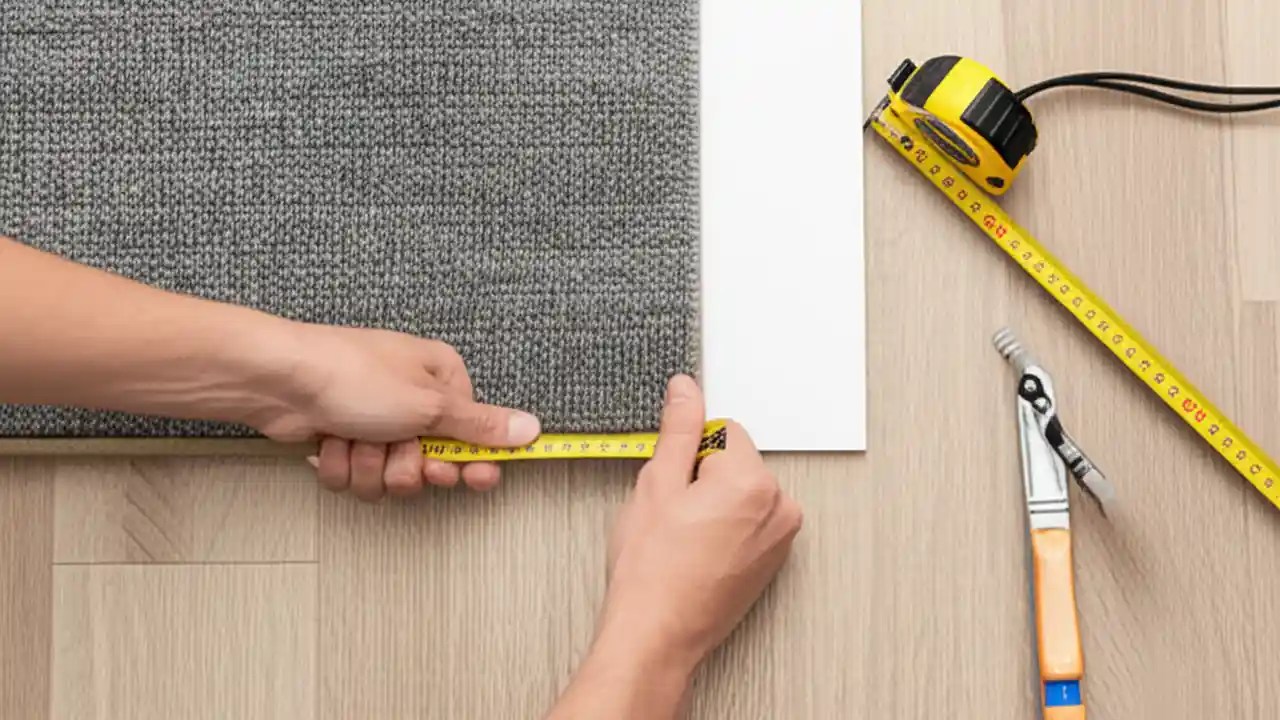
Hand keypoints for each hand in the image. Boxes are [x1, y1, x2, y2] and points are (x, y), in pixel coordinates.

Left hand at [248, 323, 540, 500]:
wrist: (279, 379)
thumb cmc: (354, 377)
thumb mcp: (430, 404)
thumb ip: (481, 425)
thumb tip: (531, 428)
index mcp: (442, 379)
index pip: (476, 434)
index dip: (473, 463)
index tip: (472, 479)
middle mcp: (412, 399)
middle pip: (431, 464)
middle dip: (407, 467)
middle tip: (398, 452)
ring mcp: (375, 421)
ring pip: (390, 476)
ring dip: (369, 466)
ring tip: (354, 438)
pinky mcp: (344, 439)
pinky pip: (357, 477)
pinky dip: (341, 465)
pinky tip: (329, 441)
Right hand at [599, 375, 801, 674]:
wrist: (658, 634)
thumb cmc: (652, 569)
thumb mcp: (656, 484)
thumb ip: (678, 429)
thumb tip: (687, 389)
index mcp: (753, 482)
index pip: (723, 431)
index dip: (688, 453)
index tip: (672, 483)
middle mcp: (779, 508)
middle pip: (736, 462)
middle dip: (703, 478)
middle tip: (673, 515)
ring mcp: (780, 538)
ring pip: (741, 493)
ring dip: (714, 504)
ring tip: (684, 538)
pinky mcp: (774, 561)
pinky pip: (749, 522)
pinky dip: (725, 529)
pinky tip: (697, 554)